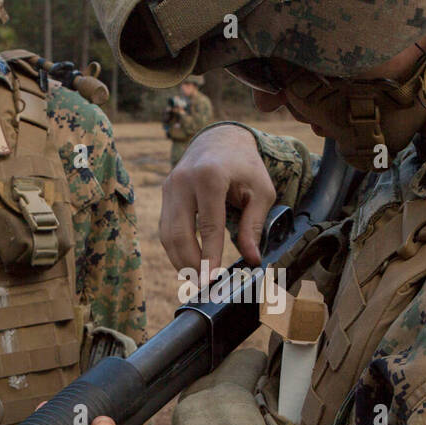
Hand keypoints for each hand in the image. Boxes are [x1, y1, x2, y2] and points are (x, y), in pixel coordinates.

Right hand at [160, 123, 275, 270]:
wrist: (220, 140)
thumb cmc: (244, 166)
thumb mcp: (260, 191)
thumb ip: (254, 224)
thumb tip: (252, 258)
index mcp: (210, 176)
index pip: (208, 225)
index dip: (210, 255)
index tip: (212, 279)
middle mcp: (183, 181)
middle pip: (179, 233)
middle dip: (190, 263)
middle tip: (204, 285)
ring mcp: (170, 187)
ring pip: (167, 234)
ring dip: (180, 260)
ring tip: (196, 279)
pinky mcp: (165, 194)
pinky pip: (166, 228)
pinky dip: (176, 249)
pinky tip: (189, 264)